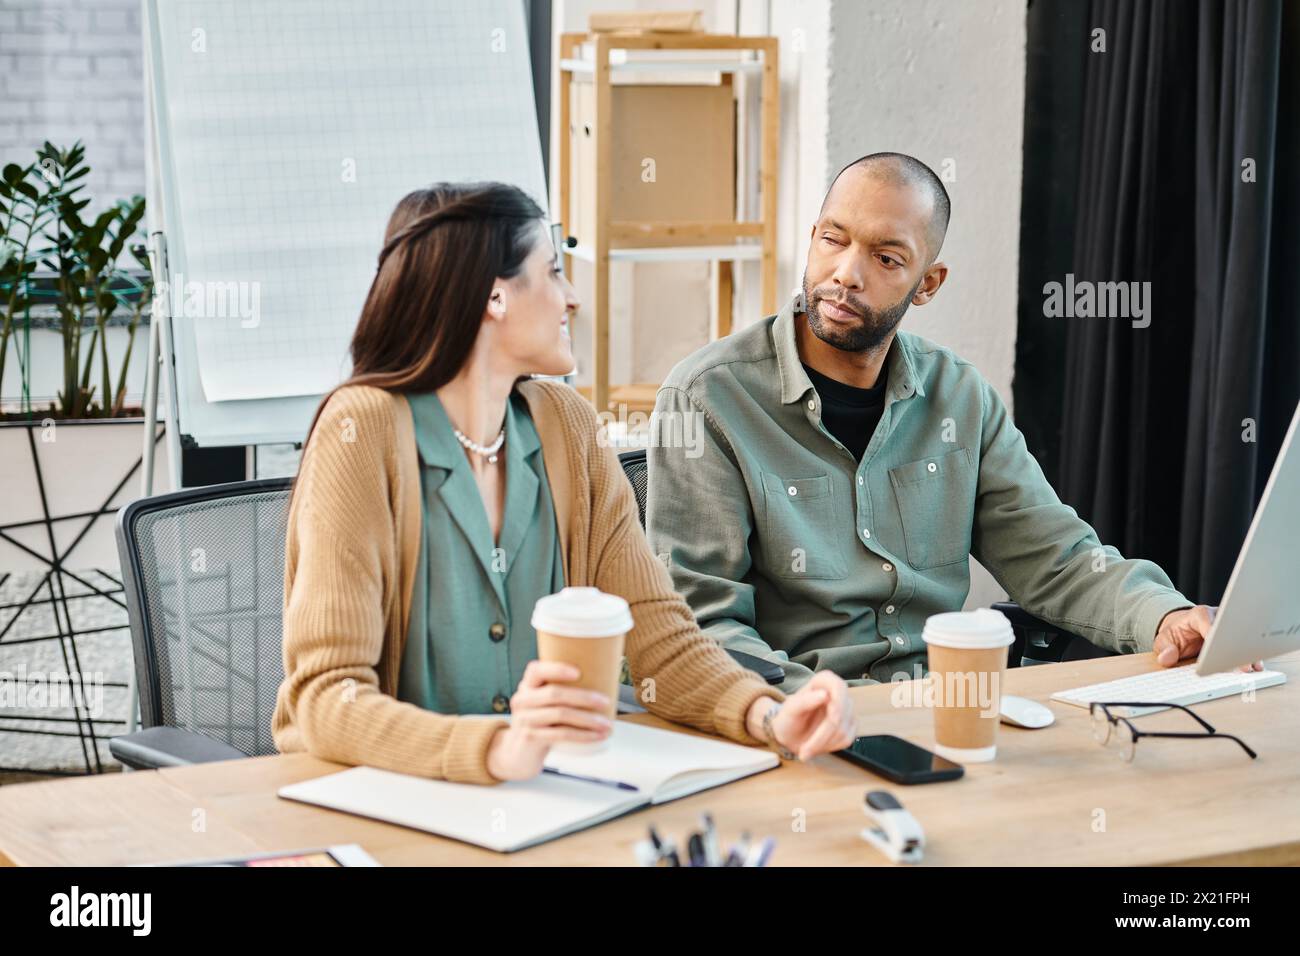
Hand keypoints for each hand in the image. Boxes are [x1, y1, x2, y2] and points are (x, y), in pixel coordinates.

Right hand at [485, 660, 612, 781]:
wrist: (518, 754)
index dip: (557, 669)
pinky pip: (561, 734)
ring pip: (560, 714)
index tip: (579, 672)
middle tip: (606, 702)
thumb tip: (602, 682)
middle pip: (554, 693)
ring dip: (588, 719)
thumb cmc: (539, 723)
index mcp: (527, 685)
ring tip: (606, 724)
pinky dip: (582, 735)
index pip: (536, 670)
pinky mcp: (531, 737)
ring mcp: (525, 719)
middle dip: (584, 697)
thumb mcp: (542, 703)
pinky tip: (596, 736)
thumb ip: (560, 692)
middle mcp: (523, 699)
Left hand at [751, 671, 856, 760]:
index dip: (838, 702)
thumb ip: (805, 700)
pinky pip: (846, 739)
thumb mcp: (790, 710)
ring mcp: (846, 709)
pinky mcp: (850, 725)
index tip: (832, 718)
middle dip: (822, 735)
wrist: (791, 736)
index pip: (838, 685)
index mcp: (822, 681)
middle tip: (804, 749)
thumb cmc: (789, 719)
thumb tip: (824, 694)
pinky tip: (817, 745)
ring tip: (805, 750)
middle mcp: (838, 693)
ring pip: (843, 730)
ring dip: (822, 744)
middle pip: (841, 714)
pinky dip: (829, 747)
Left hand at [1153, 605, 1261, 671]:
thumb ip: (1164, 648)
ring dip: (1248, 652)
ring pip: (1242, 636)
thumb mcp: (1163, 638)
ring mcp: (1230, 624)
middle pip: (1231, 629)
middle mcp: (1218, 616)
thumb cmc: (1176, 633)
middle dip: (1237, 647)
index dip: (1216, 638)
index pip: (1211, 624)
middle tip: (1244, 664)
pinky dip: (1251, 655)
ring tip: (1255, 667)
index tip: (1220, 653)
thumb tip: (1167, 658)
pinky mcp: (1237, 634)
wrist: (1183, 628)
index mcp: (1200, 615)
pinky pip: (1245, 643)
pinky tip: (1256, 665)